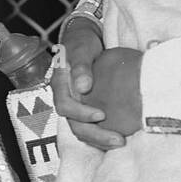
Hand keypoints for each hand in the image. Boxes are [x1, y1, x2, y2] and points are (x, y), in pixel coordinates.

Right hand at [52, 18, 124, 148]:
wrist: (83, 40)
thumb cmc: (82, 43)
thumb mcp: (81, 50)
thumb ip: (80, 67)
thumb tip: (82, 87)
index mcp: (60, 85)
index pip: (65, 106)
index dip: (82, 114)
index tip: (102, 115)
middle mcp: (65, 97)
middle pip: (74, 124)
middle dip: (96, 135)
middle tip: (118, 140)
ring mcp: (74, 104)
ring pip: (82, 129)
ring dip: (100, 138)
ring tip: (121, 141)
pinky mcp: (85, 107)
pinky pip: (90, 125)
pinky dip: (103, 133)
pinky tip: (120, 135)